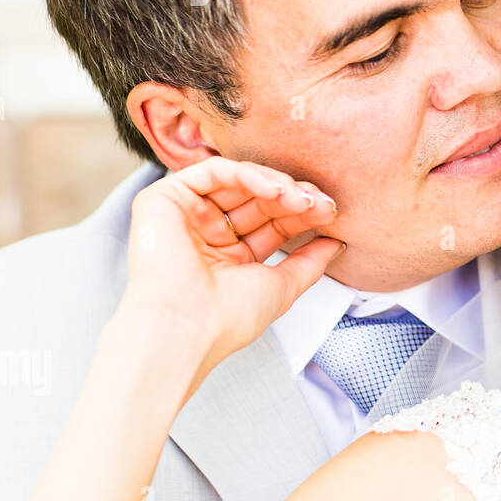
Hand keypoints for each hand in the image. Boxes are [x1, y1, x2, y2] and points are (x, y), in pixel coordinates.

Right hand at [111, 156, 343, 392]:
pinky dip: (248, 175)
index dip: (302, 213)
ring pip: (238, 180)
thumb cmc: (228, 318)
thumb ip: (309, 262)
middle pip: (258, 198)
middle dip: (295, 196)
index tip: (331, 212)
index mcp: (229, 255)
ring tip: (303, 200)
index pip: (271, 220)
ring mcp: (185, 214)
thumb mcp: (282, 286)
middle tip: (322, 204)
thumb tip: (336, 243)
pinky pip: (213, 172)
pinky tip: (276, 190)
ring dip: (277, 185)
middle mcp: (206, 233)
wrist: (186, 328)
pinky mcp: (163, 199)